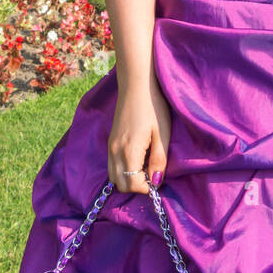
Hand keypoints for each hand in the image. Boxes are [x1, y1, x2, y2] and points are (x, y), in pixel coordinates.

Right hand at [108, 76, 170, 192]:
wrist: (136, 85)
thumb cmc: (153, 107)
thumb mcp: (162, 134)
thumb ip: (159, 160)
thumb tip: (156, 182)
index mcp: (129, 151)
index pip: (131, 185)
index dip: (146, 187)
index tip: (158, 178)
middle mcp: (114, 152)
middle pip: (120, 184)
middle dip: (136, 185)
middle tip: (152, 173)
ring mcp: (110, 146)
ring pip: (113, 176)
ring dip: (128, 178)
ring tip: (145, 166)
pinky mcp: (110, 141)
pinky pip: (112, 165)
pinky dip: (123, 169)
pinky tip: (138, 157)